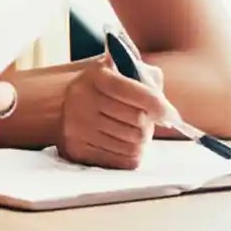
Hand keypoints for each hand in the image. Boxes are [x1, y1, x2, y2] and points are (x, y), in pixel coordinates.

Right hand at [58, 55, 174, 169]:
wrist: (64, 105)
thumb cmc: (103, 89)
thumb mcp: (120, 70)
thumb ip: (145, 76)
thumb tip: (164, 106)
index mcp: (96, 75)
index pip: (137, 93)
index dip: (158, 105)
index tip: (167, 112)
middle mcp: (82, 98)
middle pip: (139, 122)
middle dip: (149, 123)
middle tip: (144, 120)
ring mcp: (76, 125)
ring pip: (134, 144)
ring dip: (140, 140)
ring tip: (131, 131)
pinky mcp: (76, 148)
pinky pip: (123, 160)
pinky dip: (130, 154)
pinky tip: (122, 143)